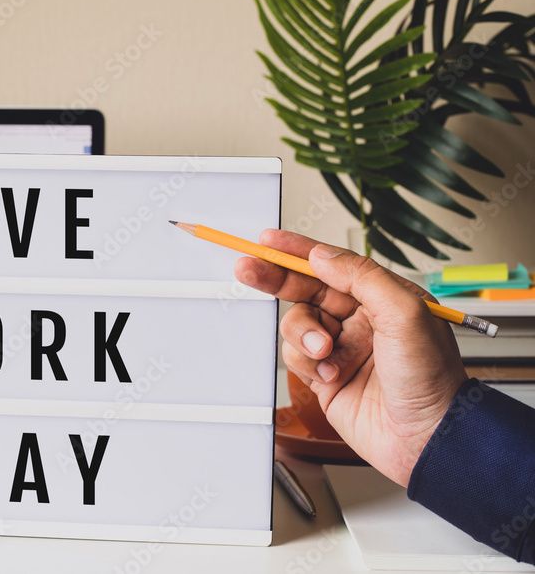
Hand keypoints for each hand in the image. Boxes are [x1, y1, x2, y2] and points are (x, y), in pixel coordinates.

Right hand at [235, 229, 467, 485]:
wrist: (426, 439)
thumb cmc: (432, 379)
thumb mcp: (406, 313)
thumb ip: (362, 277)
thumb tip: (323, 256)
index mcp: (382, 297)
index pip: (333, 264)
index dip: (299, 251)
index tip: (270, 242)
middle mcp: (360, 319)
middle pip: (305, 289)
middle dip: (276, 279)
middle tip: (249, 269)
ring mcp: (341, 348)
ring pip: (297, 324)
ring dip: (304, 335)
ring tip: (325, 351)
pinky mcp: (325, 376)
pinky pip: (296, 357)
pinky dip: (307, 364)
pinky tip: (331, 374)